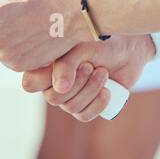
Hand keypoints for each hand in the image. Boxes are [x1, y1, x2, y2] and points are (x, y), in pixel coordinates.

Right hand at [21, 36, 155, 122]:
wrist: (129, 49)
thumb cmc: (102, 41)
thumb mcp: (82, 47)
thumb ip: (66, 64)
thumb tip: (59, 88)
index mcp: (47, 65)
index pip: (30, 82)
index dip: (43, 80)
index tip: (67, 66)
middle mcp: (54, 83)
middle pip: (53, 98)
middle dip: (77, 83)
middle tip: (90, 65)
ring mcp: (70, 96)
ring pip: (70, 107)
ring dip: (91, 89)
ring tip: (103, 71)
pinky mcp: (86, 106)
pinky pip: (83, 116)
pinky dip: (97, 103)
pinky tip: (107, 91)